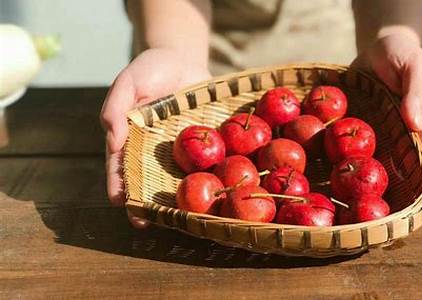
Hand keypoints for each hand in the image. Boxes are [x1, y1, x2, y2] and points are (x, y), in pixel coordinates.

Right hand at [100, 48, 210, 227]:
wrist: (184, 59)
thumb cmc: (151, 68)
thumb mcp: (129, 81)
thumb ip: (117, 107)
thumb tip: (113, 139)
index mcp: (130, 138)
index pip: (120, 165)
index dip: (118, 184)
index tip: (120, 203)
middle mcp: (152, 149)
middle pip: (146, 179)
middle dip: (144, 201)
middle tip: (145, 222)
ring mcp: (177, 149)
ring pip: (174, 177)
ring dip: (174, 197)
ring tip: (177, 217)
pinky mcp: (200, 144)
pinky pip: (201, 163)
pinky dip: (203, 177)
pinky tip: (208, 191)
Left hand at [351, 34, 421, 198]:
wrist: (377, 48)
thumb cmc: (402, 55)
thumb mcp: (414, 66)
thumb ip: (417, 92)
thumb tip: (414, 123)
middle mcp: (402, 134)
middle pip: (403, 167)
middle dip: (397, 189)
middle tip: (387, 212)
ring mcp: (379, 133)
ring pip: (376, 162)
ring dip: (368, 180)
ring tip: (358, 204)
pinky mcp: (358, 128)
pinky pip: (351, 146)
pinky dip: (345, 159)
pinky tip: (332, 175)